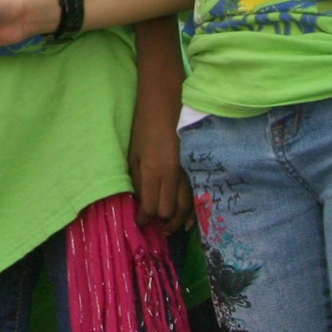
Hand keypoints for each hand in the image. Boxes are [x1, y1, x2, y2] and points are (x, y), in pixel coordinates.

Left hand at [129, 89, 191, 233]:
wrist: (167, 103)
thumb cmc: (145, 127)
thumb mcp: (134, 154)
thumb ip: (138, 180)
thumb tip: (142, 202)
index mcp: (153, 170)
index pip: (151, 207)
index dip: (145, 218)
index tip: (141, 223)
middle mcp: (173, 174)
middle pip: (169, 211)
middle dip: (160, 220)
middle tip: (154, 223)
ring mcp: (188, 171)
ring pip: (186, 207)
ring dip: (176, 221)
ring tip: (169, 229)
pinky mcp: (197, 167)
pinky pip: (197, 196)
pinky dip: (192, 211)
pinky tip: (187, 221)